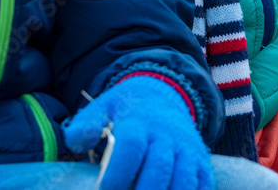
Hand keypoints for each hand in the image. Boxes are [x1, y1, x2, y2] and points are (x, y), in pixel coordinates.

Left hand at [63, 76, 213, 189]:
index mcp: (139, 123)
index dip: (118, 174)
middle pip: (159, 168)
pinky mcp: (200, 161)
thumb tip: (74, 141)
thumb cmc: (128, 110)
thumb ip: (87, 124)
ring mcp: (187, 148)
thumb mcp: (104, 107)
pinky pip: (204, 184)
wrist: (165, 96)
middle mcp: (167, 135)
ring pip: (184, 180)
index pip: (131, 146)